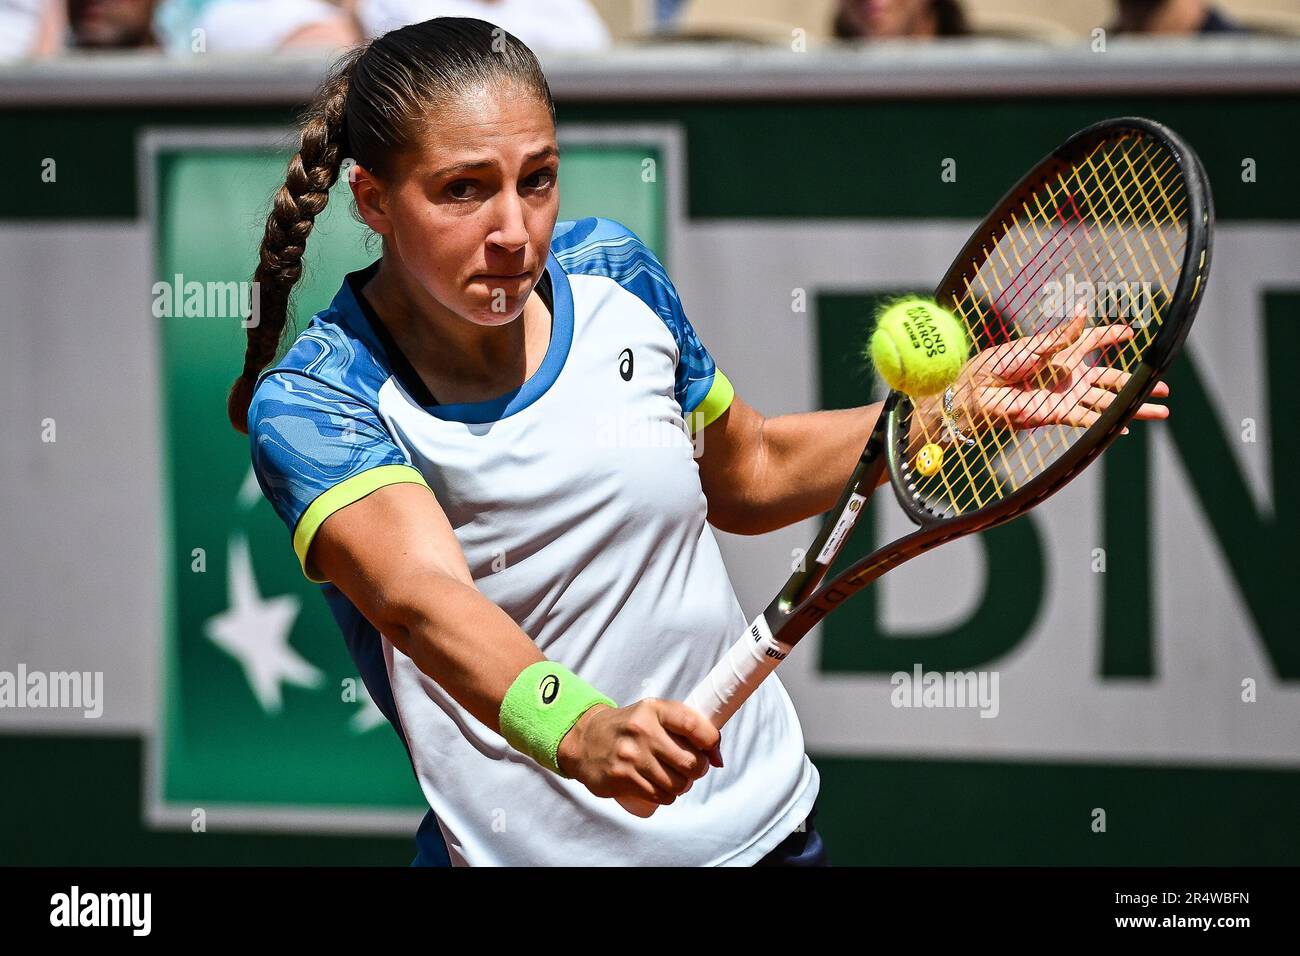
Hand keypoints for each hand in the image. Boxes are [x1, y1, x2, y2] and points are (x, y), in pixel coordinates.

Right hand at [556, 699, 721, 816]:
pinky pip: (661, 796)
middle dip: (698, 769)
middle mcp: (642, 730)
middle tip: (691, 767)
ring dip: (682, 785)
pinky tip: (658, 786)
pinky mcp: (622, 778)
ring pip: (678, 784)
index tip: (712, 751)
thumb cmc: (630, 728)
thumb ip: (686, 727)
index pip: (695, 725)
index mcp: (654, 709)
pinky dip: (666, 795)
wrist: (585, 740)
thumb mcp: (654, 715)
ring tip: (672, 777)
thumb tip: (718, 759)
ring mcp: (631, 756)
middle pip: (691, 762)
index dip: (712, 742)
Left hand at [947, 306, 1169, 438]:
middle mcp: (1069, 375)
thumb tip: (1083, 310)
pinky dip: (1107, 424)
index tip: (1131, 332)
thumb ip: (1060, 335)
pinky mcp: (1057, 414)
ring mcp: (1066, 396)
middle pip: (1112, 378)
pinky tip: (1126, 428)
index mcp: (1062, 352)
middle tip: (1165, 387)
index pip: (1095, 340)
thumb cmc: (997, 366)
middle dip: (1138, 383)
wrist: (976, 394)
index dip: (1112, 336)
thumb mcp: (1030, 347)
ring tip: (1161, 411)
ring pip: (1108, 402)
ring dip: (1133, 408)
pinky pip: (1089, 419)